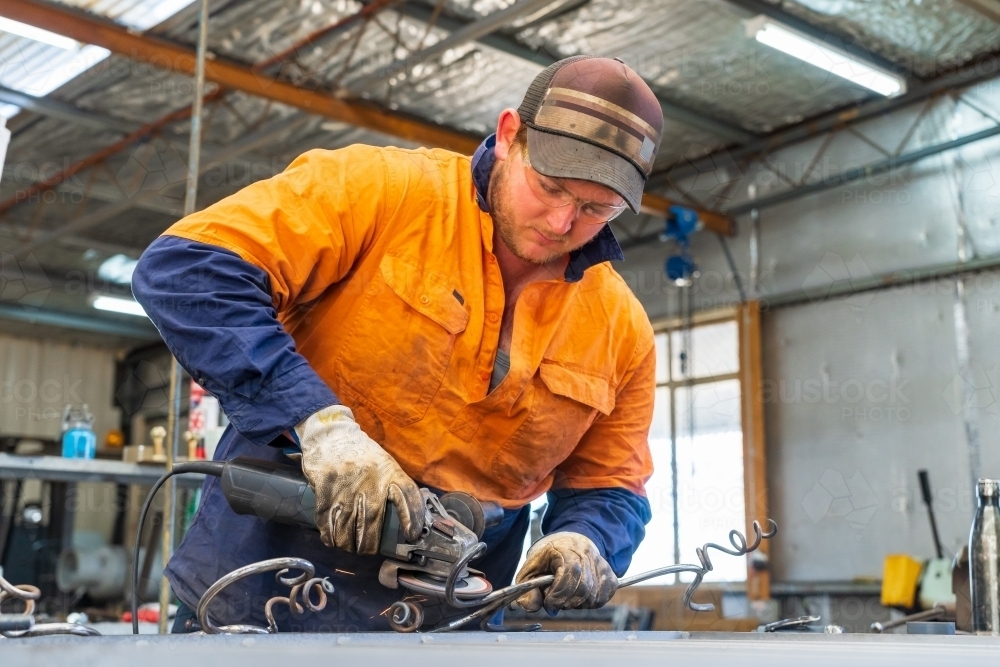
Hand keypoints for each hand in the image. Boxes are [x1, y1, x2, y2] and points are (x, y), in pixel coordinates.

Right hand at [295, 405, 423, 553]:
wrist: (331, 434)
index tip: (412, 535)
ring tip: (351, 548)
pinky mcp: (325, 488)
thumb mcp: (385, 463)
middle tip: (368, 551)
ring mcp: (346, 485)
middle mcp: (370, 479)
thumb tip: (407, 519)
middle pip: (372, 521)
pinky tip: (332, 540)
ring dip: (348, 543)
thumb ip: (394, 486)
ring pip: (347, 526)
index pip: (407, 496)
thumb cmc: (362, 453)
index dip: (412, 518)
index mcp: (389, 471)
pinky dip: (329, 535)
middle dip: (369, 544)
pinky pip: (326, 519)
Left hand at [514, 532, 617, 612]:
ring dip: (578, 603)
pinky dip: (591, 602)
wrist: (567, 542)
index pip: (571, 573)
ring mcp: (600, 563)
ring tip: (567, 596)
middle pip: (584, 587)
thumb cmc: (547, 558)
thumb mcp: (529, 570)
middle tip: (556, 603)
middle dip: (567, 602)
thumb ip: (527, 589)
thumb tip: (532, 606)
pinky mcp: (609, 574)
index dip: (559, 594)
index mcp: (564, 548)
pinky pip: (604, 596)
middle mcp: (586, 553)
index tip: (548, 604)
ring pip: (594, 595)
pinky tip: (579, 596)